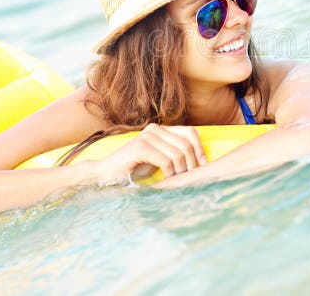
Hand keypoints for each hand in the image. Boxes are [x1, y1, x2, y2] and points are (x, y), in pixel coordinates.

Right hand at [89, 123, 205, 184]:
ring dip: (180, 170)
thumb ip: (174, 153)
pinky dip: (170, 173)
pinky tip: (166, 179)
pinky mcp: (140, 147)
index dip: (200, 148)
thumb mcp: (159, 159)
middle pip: (186, 144)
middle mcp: (154, 129)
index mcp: (160, 129)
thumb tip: (200, 158)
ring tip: (176, 180)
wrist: (106, 175)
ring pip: (178, 153)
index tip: (203, 164)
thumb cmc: (134, 170)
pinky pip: (166, 160)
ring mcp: (147, 136)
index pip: (191, 132)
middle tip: (189, 177)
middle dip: (192, 162)